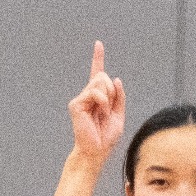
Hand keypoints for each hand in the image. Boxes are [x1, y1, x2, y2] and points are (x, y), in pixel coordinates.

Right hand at [68, 41, 126, 165]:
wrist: (97, 151)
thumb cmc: (106, 137)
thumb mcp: (119, 115)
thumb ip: (119, 97)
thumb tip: (115, 78)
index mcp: (97, 96)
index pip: (98, 73)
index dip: (98, 58)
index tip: (98, 44)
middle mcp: (87, 95)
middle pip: (104, 76)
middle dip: (112, 91)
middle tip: (108, 110)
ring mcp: (80, 98)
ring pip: (100, 82)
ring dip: (108, 98)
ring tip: (103, 114)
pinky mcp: (76, 104)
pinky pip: (95, 92)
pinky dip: (103, 102)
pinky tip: (99, 113)